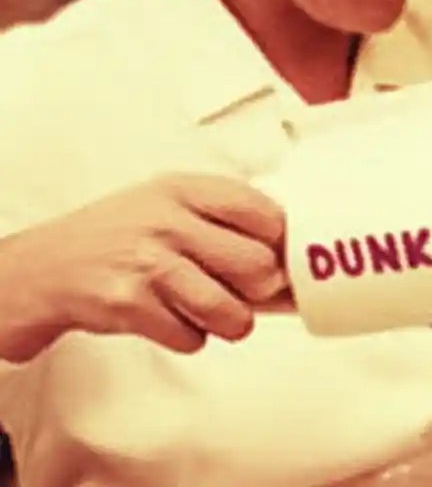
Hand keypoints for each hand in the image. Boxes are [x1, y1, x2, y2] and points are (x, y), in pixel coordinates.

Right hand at [0, 173, 285, 362]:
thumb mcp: (169, 204)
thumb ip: (224, 218)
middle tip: (241, 289)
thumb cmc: (123, 236)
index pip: (263, 213)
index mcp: (184, 188)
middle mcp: (167, 221)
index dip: (278, 241)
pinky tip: (168, 316)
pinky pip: (193, 338)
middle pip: (257, 267)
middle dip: (257, 289)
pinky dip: (189, 336)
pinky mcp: (130, 304)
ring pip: (231, 311)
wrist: (45, 268)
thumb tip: (291, 253)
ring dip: (229, 321)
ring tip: (210, 309)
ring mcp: (148, 263)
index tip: (273, 253)